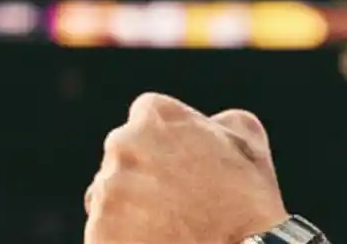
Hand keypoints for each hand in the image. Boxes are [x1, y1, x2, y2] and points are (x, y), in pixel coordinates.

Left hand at [84, 92, 289, 243]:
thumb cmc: (247, 206)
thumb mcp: (249, 146)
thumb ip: (222, 123)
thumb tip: (214, 123)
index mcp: (156, 116)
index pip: (146, 116)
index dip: (165, 140)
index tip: (177, 164)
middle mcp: (124, 145)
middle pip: (122, 155)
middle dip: (142, 173)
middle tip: (173, 201)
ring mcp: (107, 191)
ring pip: (108, 196)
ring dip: (129, 208)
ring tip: (165, 227)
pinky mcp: (97, 232)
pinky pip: (103, 232)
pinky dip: (122, 238)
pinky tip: (153, 242)